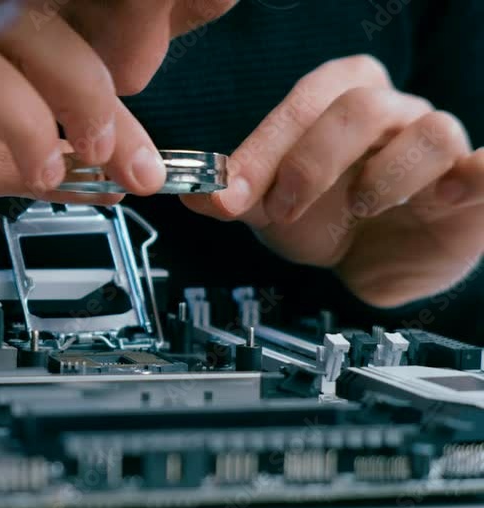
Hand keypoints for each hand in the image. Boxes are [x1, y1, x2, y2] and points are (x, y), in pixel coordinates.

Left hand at [183, 55, 483, 306]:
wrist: (376, 264)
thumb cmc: (327, 221)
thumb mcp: (273, 210)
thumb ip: (237, 197)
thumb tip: (195, 193)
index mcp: (340, 99)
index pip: (303, 102)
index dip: (264, 148)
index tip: (231, 193)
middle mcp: (394, 110)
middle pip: (362, 106)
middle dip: (313, 161)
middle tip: (286, 209)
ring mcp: (438, 143)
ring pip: (428, 130)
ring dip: (385, 175)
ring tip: (362, 208)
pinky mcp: (474, 183)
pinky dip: (472, 176)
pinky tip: (440, 200)